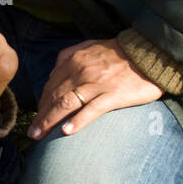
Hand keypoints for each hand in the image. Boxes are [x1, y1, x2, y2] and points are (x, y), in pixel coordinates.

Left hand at [28, 38, 162, 139]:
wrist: (150, 53)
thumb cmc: (119, 53)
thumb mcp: (90, 47)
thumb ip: (70, 57)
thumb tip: (54, 74)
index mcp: (73, 59)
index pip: (50, 85)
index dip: (41, 103)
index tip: (36, 116)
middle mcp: (81, 70)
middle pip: (54, 96)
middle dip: (40, 116)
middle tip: (32, 133)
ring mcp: (96, 83)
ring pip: (66, 104)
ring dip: (49, 121)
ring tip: (40, 135)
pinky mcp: (113, 94)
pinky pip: (92, 110)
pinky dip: (78, 121)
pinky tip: (67, 132)